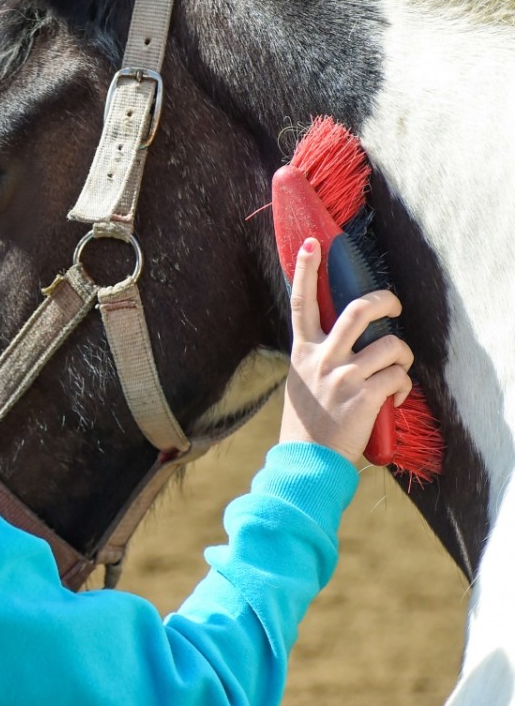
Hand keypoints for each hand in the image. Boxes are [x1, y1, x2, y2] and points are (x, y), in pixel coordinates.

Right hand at [279, 238, 413, 461]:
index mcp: (303, 351)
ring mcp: (343, 377)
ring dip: (403, 357)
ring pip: (392, 344)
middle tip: (394, 307)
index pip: (301, 302)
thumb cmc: (307, 422)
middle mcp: (322, 358)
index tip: (312, 245)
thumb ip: (318, 357)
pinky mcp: (364, 396)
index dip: (305, 270)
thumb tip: (349, 340)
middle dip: (387, 301)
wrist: (306, 461)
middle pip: (360, 310)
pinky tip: (394, 401)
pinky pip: (399, 377)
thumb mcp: (301, 382)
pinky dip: (403, 388)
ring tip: (396, 372)